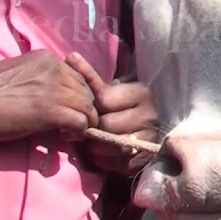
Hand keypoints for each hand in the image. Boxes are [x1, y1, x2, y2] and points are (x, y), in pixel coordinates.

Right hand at [0, 50, 98, 141]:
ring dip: (84, 121)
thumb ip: (40, 80)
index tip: (70, 108)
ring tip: (71, 132)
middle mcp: (54, 69)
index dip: (78, 95)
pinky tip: (67, 136)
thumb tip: (56, 97)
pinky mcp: (49, 111)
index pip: (78, 76)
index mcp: (46, 58)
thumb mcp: (19, 76)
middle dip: (85, 108)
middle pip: (87, 91)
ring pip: (88, 106)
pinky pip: (80, 121)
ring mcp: (53, 89)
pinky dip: (79, 131)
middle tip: (74, 123)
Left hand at [66, 52, 158, 175]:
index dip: (93, 106)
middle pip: (106, 124)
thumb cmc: (122, 108)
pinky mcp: (143, 160)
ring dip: (94, 145)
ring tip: (93, 140)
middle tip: (90, 127)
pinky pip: (113, 163)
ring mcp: (149, 139)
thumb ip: (89, 77)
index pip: (104, 100)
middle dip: (93, 127)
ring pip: (108, 145)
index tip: (94, 109)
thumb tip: (69, 56)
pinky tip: (101, 152)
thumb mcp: (109, 90)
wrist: (145, 131)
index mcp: (142, 93)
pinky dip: (102, 160)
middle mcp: (150, 115)